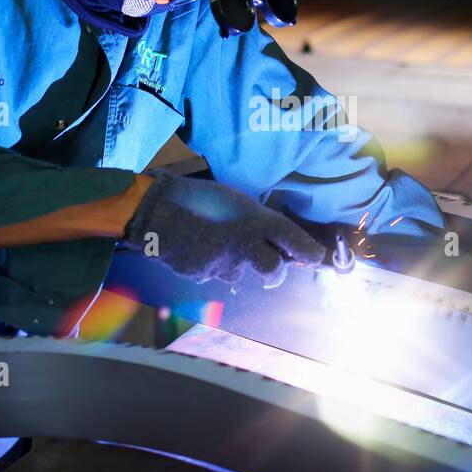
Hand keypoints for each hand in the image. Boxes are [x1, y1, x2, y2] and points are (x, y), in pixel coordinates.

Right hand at [123, 171, 324, 287]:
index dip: (307, 251)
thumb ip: (253, 219)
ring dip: (232, 263)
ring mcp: (223, 263)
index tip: (315, 258)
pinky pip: (211, 273)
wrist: (156, 210)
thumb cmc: (196, 197)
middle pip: (273, 270)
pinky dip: (207, 264)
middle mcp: (244, 244)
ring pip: (237, 272)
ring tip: (213, 243)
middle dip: (274, 272)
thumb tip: (267, 235)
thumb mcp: (233, 200)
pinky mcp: (203, 274)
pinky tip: (195, 247)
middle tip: (269, 267)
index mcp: (254, 219)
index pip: (292, 238)